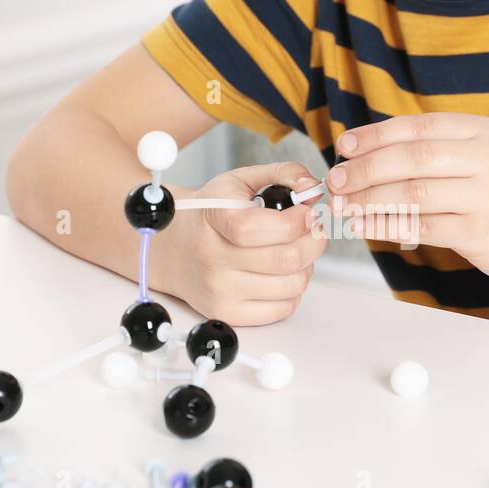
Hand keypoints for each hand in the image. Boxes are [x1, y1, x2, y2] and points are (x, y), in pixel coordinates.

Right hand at [154, 162, 326, 324]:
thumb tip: (314, 188)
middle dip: (314, 242)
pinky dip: (294, 290)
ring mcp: (219, 290)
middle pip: (287, 259)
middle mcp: (212, 257)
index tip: (308, 213)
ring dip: (306, 267)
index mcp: (213, 218)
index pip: (261, 227)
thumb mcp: (239, 181)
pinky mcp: (228, 313)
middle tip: (313, 231)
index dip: (297, 221)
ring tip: (295, 252)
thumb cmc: (211, 214)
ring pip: (292, 285)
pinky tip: (283, 274)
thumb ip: (282, 173)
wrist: (174, 248)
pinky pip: (283, 308)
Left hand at [327, 113, 488, 288]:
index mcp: (479, 132)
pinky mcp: (481, 233)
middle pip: (411, 159)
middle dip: (365, 170)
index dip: (374, 137)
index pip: (417, 128)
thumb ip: (428, 150)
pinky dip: (385, 227)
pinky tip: (364, 227)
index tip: (343, 147)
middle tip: (335, 181)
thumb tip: (359, 151)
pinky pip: (421, 228)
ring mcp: (486, 196)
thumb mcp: (473, 158)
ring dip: (369, 201)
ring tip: (342, 207)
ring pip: (413, 194)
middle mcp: (487, 159)